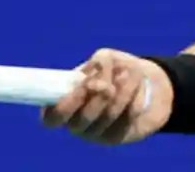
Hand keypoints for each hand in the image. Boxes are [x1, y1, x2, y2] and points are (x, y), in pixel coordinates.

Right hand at [42, 48, 172, 144]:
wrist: (142, 82)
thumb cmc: (114, 69)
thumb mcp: (105, 58)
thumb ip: (99, 63)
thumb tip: (99, 76)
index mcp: (63, 103)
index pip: (52, 118)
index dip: (64, 106)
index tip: (84, 86)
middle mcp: (75, 122)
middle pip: (81, 120)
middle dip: (97, 99)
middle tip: (108, 84)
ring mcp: (95, 132)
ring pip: (106, 118)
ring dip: (120, 93)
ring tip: (127, 74)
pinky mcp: (115, 136)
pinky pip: (125, 120)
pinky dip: (133, 98)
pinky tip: (136, 86)